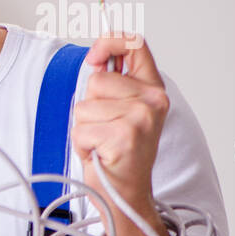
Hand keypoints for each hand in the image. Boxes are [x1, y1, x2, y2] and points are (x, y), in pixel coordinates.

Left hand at [73, 32, 169, 227]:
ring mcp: (141, 118)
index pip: (135, 44)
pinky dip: (81, 144)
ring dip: (83, 128)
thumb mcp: (118, 112)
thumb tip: (94, 58)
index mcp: (153, 89)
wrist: (125, 194)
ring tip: (101, 143)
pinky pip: (80, 128)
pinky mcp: (125, 136)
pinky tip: (99, 154)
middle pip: (96, 80)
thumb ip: (111, 85)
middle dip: (89, 106)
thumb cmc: (117, 153)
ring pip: (85, 106)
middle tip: (104, 129)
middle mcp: (153, 100)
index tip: (95, 57)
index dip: (109, 41)